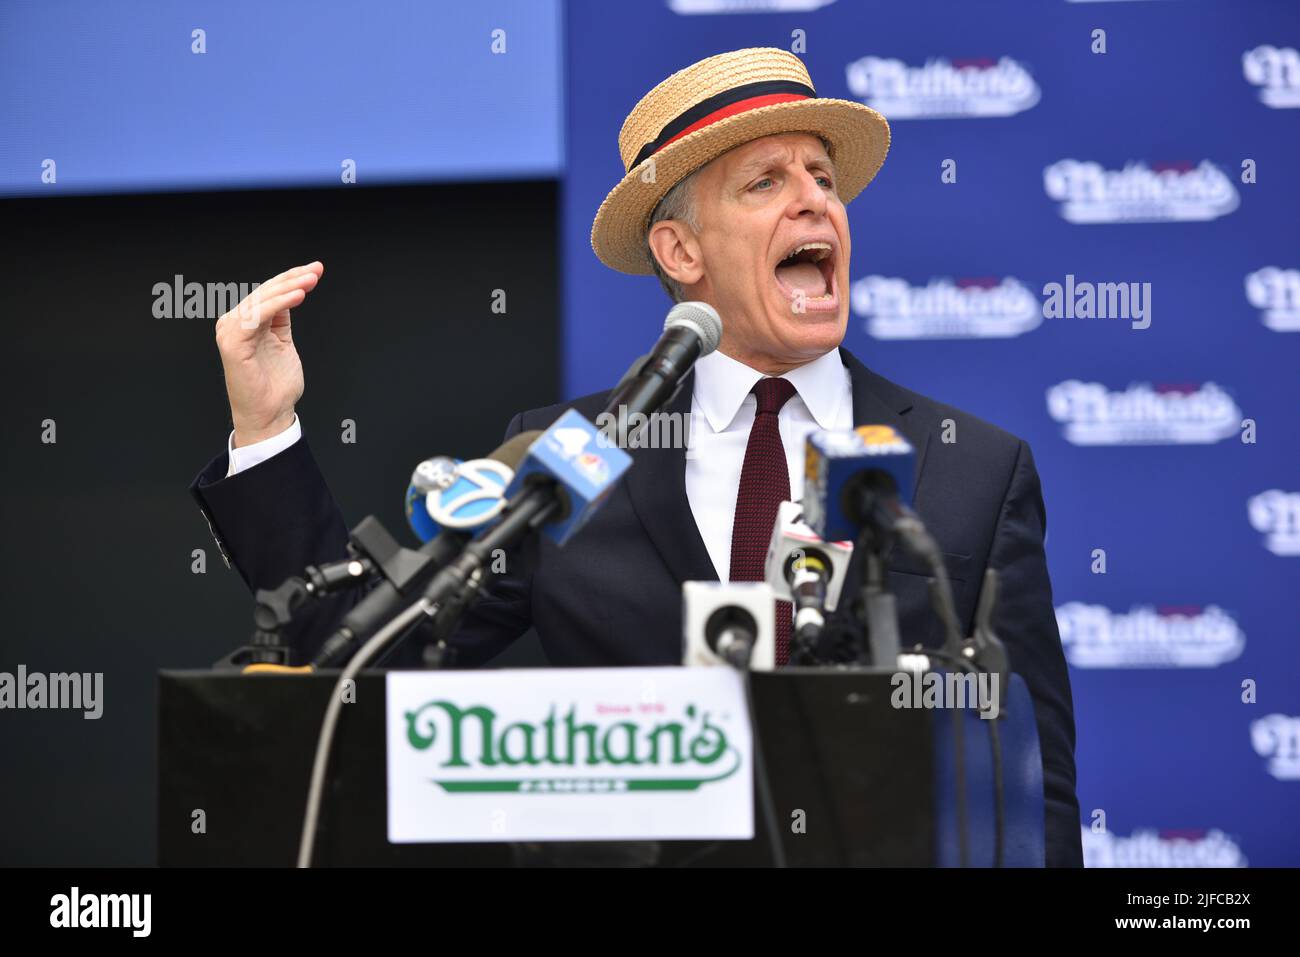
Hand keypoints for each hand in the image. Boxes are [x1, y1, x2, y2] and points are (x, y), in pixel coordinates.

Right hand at [214, 262, 322, 446]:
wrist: (269, 414)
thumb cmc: (275, 386)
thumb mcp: (282, 342)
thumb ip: (281, 319)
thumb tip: (292, 292)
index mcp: (245, 322)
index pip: (268, 292)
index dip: (291, 278)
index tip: (315, 269)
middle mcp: (234, 323)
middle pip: (266, 291)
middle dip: (294, 278)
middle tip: (317, 270)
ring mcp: (231, 331)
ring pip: (262, 299)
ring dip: (290, 287)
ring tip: (311, 280)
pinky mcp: (233, 342)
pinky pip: (258, 315)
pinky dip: (279, 303)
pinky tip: (298, 296)